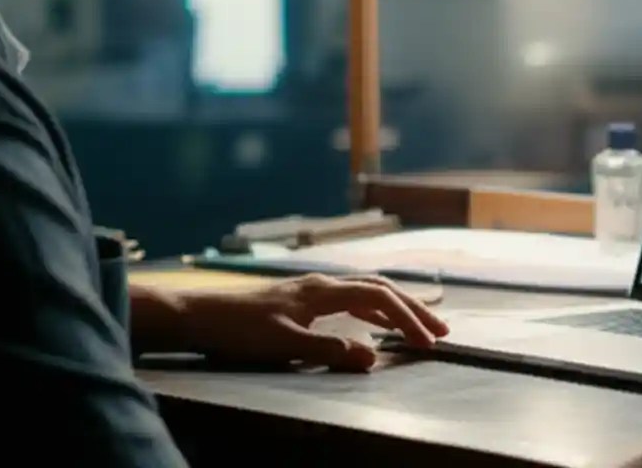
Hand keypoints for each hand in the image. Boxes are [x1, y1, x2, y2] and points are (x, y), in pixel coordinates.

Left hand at [178, 274, 449, 370]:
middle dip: (413, 309)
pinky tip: (377, 321)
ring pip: (367, 291)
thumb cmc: (237, 330)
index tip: (429, 342)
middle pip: (380, 289)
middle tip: (442, 331)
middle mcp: (322, 284)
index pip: (378, 297)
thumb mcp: (283, 345)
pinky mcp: (303, 299)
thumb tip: (373, 357)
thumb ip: (328, 351)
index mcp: (322, 291)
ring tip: (419, 326)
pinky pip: (351, 298)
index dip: (408, 318)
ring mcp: (313, 289)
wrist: (198, 316)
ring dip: (396, 308)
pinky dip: (374, 309)